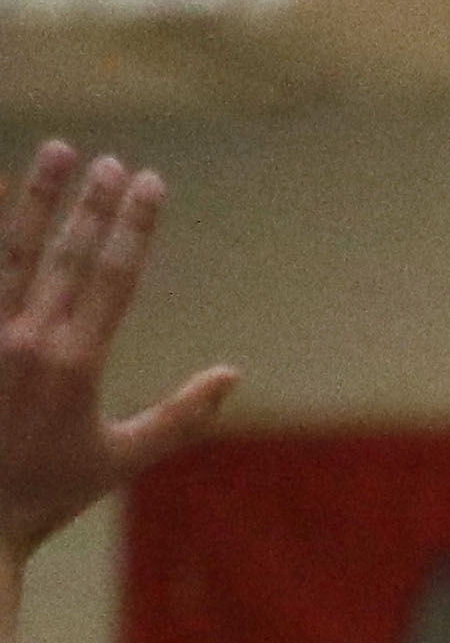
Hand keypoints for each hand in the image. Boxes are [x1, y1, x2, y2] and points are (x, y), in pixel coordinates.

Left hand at [0, 147, 234, 564]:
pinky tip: (1, 198)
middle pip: (67, 252)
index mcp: (76, 364)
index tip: (148, 182)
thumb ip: (180, 416)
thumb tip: (232, 375)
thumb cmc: (47, 490)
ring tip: (57, 152)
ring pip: (11, 247)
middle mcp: (27, 338)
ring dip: (37, 196)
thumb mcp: (122, 459)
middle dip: (92, 203)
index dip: (134, 226)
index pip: (114, 277)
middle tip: (111, 161)